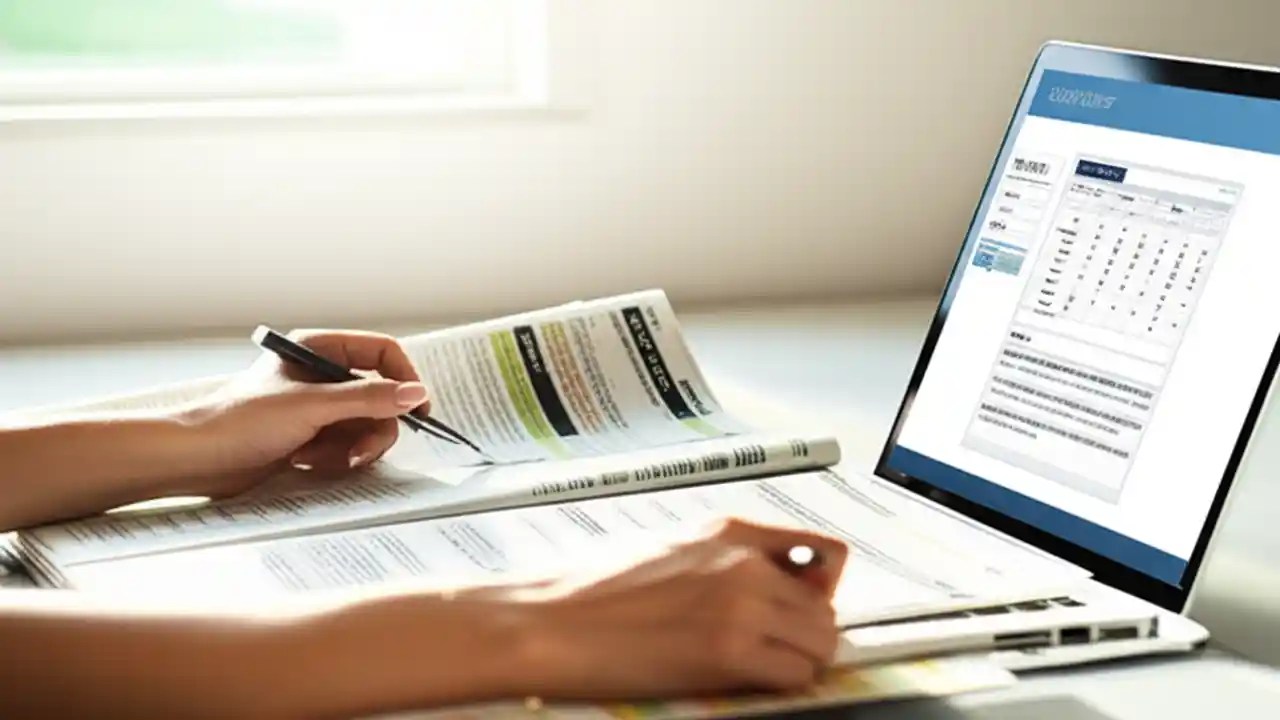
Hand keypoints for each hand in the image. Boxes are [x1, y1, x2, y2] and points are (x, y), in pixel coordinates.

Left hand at [180, 330, 427, 497]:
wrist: (198, 459)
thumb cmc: (240, 420)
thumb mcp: (312, 407)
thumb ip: (368, 399)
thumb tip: (415, 394)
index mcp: (320, 349)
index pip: (382, 352)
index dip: (404, 378)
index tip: (418, 409)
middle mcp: (323, 375)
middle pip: (381, 397)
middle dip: (374, 428)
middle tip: (360, 451)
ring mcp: (319, 408)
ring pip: (368, 426)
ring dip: (353, 448)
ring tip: (323, 460)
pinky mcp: (312, 437)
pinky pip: (348, 446)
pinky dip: (336, 459)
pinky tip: (306, 462)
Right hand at [521, 518, 848, 698]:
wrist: (544, 620)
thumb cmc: (589, 588)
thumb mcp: (669, 546)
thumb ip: (724, 558)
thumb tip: (768, 580)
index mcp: (730, 531)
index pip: (825, 553)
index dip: (821, 589)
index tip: (805, 608)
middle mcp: (744, 562)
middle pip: (826, 607)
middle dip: (808, 633)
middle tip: (776, 650)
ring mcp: (740, 605)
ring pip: (821, 643)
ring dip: (800, 660)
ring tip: (759, 667)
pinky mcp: (729, 652)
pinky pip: (796, 675)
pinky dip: (782, 684)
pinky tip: (745, 681)